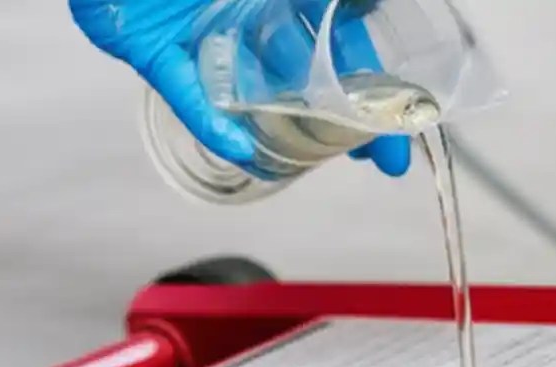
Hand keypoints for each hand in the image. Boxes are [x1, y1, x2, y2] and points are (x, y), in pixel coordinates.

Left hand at [69, 0, 410, 175]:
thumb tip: (376, 3)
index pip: (342, 47)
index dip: (375, 84)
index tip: (401, 120)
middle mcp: (248, 20)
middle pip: (308, 81)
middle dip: (346, 121)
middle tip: (377, 156)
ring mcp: (204, 40)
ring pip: (253, 95)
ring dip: (284, 131)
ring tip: (314, 161)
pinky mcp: (155, 52)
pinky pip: (184, 92)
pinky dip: (210, 119)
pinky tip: (237, 146)